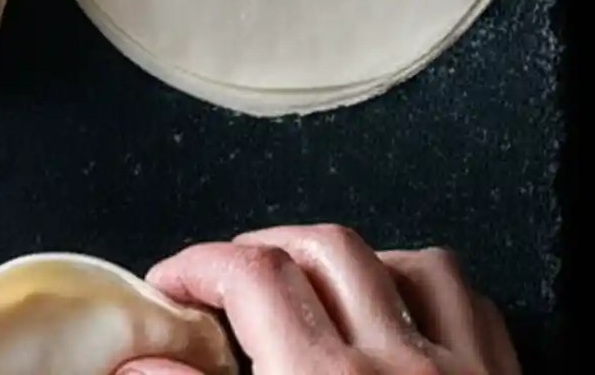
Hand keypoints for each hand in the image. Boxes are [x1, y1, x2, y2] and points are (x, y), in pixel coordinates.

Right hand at [120, 224, 518, 374]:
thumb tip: (139, 363)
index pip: (249, 277)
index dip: (195, 265)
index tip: (170, 284)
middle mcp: (395, 365)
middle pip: (319, 248)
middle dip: (263, 251)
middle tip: (229, 283)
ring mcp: (461, 371)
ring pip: (405, 262)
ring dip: (349, 263)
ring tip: (313, 289)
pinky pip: (471, 303)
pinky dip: (424, 292)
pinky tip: (398, 314)